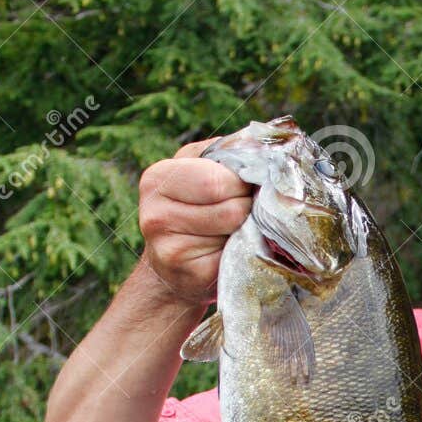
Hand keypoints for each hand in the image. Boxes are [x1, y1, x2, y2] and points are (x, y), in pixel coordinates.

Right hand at [138, 139, 252, 303]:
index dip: (240, 184)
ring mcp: (170, 249)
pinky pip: (234, 259)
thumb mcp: (199, 167)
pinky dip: (241, 254)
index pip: (216, 180)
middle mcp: (155, 215)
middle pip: (230, 210)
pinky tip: (228, 251)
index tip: (243, 187)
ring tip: (233, 230)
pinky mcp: (190, 275)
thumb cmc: (193, 205)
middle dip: (246, 209)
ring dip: (244, 231)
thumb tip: (266, 145)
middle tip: (241, 211)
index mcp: (157, 178)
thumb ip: (227, 152)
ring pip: (234, 235)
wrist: (172, 265)